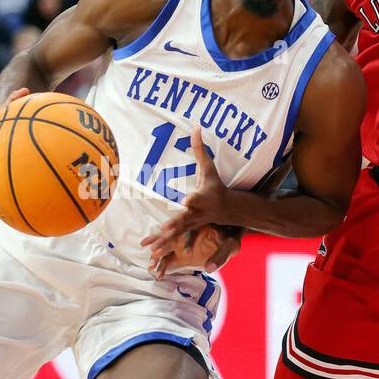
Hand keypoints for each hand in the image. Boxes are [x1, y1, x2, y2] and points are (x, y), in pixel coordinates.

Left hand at [141, 125, 231, 259]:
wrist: (228, 208)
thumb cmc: (215, 186)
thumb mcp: (209, 167)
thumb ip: (200, 149)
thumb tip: (195, 127)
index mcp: (202, 198)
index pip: (197, 199)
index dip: (192, 200)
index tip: (187, 201)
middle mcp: (196, 213)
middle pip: (184, 219)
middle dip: (175, 225)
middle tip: (165, 230)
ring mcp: (191, 224)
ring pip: (176, 234)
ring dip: (164, 242)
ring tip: (152, 250)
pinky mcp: (186, 230)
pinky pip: (173, 238)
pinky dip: (162, 244)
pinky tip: (150, 251)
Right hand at [148, 224, 240, 279]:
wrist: (230, 234)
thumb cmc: (231, 236)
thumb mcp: (231, 244)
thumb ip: (221, 255)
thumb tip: (209, 269)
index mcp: (199, 225)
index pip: (191, 232)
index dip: (187, 241)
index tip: (186, 253)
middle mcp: (187, 232)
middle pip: (170, 237)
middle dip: (161, 245)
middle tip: (154, 253)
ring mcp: (182, 243)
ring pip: (165, 248)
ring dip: (158, 256)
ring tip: (151, 267)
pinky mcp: (181, 254)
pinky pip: (168, 259)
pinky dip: (163, 266)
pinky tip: (158, 275)